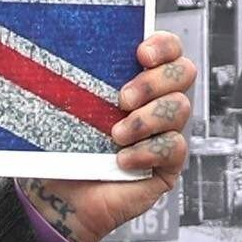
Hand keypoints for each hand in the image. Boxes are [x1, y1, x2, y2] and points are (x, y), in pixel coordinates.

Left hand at [31, 34, 192, 241]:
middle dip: (154, 81)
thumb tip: (73, 43)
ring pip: (180, 108)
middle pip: (184, 72)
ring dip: (145, 119)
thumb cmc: (61, 149)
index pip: (169, 49)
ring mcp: (166, 133)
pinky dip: (147, 151)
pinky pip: (175, 147)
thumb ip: (81, 77)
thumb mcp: (66, 106)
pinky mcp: (168, 165)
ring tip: (115, 135)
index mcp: (137, 80)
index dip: (163, 45)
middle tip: (122, 99)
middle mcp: (157, 103)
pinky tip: (122, 161)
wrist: (58, 198)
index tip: (140, 54)